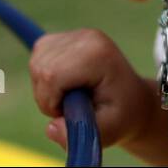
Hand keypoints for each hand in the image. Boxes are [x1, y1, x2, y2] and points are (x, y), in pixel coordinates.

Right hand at [28, 28, 157, 152]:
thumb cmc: (121, 115)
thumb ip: (79, 133)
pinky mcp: (63, 37)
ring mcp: (75, 34)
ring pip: (36, 63)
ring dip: (45, 88)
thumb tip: (51, 128)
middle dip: (47, 96)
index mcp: (98, 55)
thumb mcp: (108, 131)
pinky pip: (38, 58)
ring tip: (70, 97)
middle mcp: (86, 38)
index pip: (52, 75)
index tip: (69, 113)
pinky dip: (44, 78)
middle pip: (41, 68)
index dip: (52, 101)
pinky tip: (65, 84)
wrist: (130, 99)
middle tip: (70, 107)